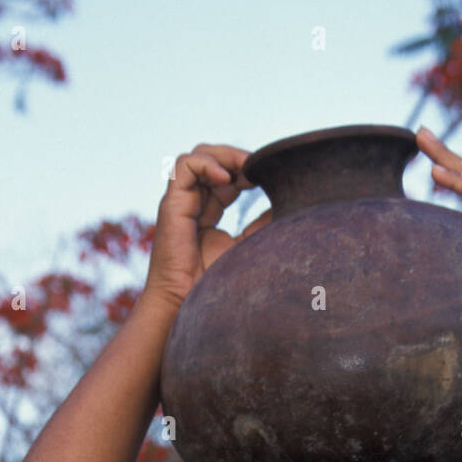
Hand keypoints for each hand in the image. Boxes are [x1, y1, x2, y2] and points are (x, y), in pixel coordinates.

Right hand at [142, 143, 271, 315]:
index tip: (270, 175)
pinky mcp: (171, 204)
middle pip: (212, 161)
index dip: (247, 170)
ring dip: (224, 155)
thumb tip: (289, 204)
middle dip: (238, 158)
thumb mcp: (249, 246)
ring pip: (198, 157)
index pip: (227, 178)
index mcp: (208, 213)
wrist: (188, 306)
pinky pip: (184, 166)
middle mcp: (193, 204)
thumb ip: (263, 224)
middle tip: (262, 167)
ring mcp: (181, 202)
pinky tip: (228, 178)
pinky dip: (206, 163)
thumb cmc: (215, 285)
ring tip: (247, 167)